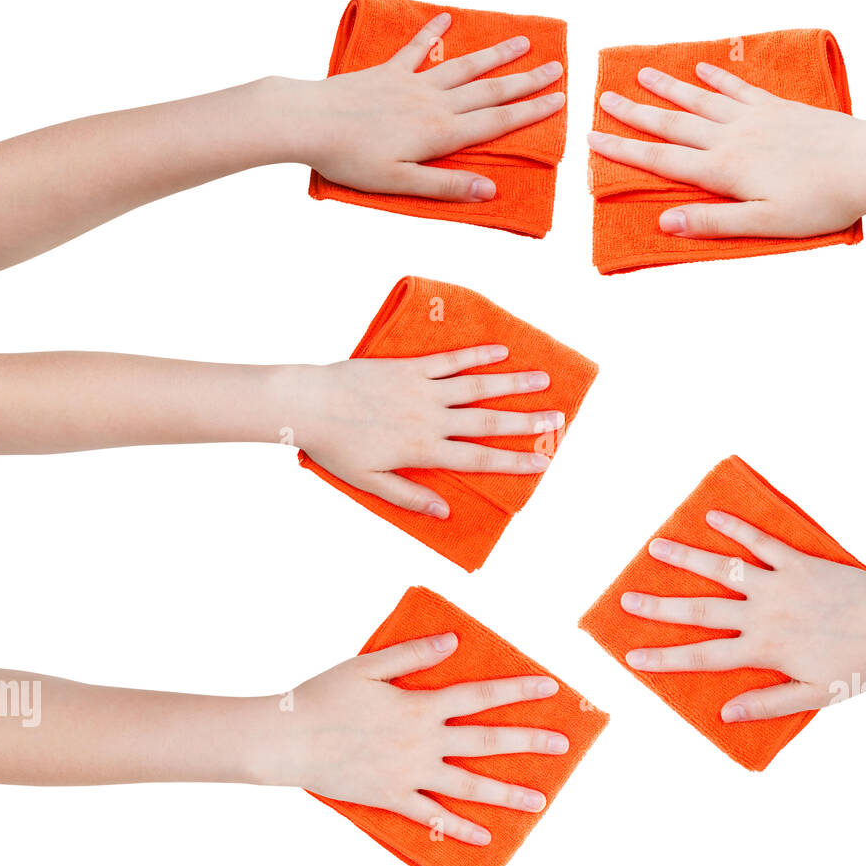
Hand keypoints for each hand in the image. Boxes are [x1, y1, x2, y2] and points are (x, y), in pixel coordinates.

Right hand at [275, 633, 566, 844]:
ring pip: (469, 784)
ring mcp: (410, 773)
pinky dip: (459, 828)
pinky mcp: (392, 797)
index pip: (481, 695)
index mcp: (420, 704)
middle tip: (562, 745)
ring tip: (539, 800)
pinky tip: (484, 835)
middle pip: (487, 741)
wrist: (285, 740)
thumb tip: (454, 641)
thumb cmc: (323, 696)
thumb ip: (414, 653)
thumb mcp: (369, 664)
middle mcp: (423, 741)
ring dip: (507, 792)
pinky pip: (432, 816)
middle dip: (529, 741)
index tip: (550, 688)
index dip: (517, 691)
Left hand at [291, 345, 561, 517]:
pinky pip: (450, 360)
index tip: (542, 462)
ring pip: (477, 386)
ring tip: (543, 378)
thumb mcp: (371, 482)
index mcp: (423, 450)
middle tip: (558, 419)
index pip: (479, 459)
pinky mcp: (409, 367)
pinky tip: (501, 352)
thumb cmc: (336, 448)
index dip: (513, 461)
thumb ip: (410, 497)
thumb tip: (445, 514)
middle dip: (527, 421)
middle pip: (488, 421)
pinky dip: (477, 355)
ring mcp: (422, 389)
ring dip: (513, 382)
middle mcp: (430, 418)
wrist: (308, 404)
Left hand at [297, 13, 564, 200]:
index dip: (531, 112)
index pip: (497, 122)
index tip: (559, 100)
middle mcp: (433, 103)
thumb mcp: (401, 184)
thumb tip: (490, 190)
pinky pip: (418, 49)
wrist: (308, 121)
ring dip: (495, 55)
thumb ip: (446, 186)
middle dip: (526, 81)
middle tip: (557, 69)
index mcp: (440, 133)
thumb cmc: (351, 159)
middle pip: (490, 90)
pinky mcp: (388, 73)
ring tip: (523, 43)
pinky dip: (434, 32)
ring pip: (464, 67)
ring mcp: (411, 84)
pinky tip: (448, 19)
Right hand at [588, 62, 865, 237]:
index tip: (593, 140)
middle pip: (673, 125)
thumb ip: (712, 221)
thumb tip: (664, 222)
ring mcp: (755, 118)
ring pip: (700, 101)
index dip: (624, 152)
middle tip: (603, 99)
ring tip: (642, 75)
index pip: (662, 161)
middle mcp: (732, 138)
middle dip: (635, 114)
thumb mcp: (763, 224)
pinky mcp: (778, 108)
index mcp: (724, 170)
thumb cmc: (820, 203)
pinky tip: (700, 71)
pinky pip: (738, 89)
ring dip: (669, 89)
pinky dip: (716, 80)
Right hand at [620, 510, 865, 720]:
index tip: (632, 656)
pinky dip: (736, 528)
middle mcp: (763, 614)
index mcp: (763, 650)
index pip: (702, 656)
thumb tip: (725, 714)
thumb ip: (767, 704)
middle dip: (659, 606)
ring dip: (687, 557)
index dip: (664, 657)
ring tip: (655, 548)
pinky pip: (761, 541)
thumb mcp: (814, 696)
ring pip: (722, 569)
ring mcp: (779, 584)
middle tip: (627, 599)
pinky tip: (713, 517)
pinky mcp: (799, 562)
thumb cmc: (859, 668)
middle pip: (700, 609)